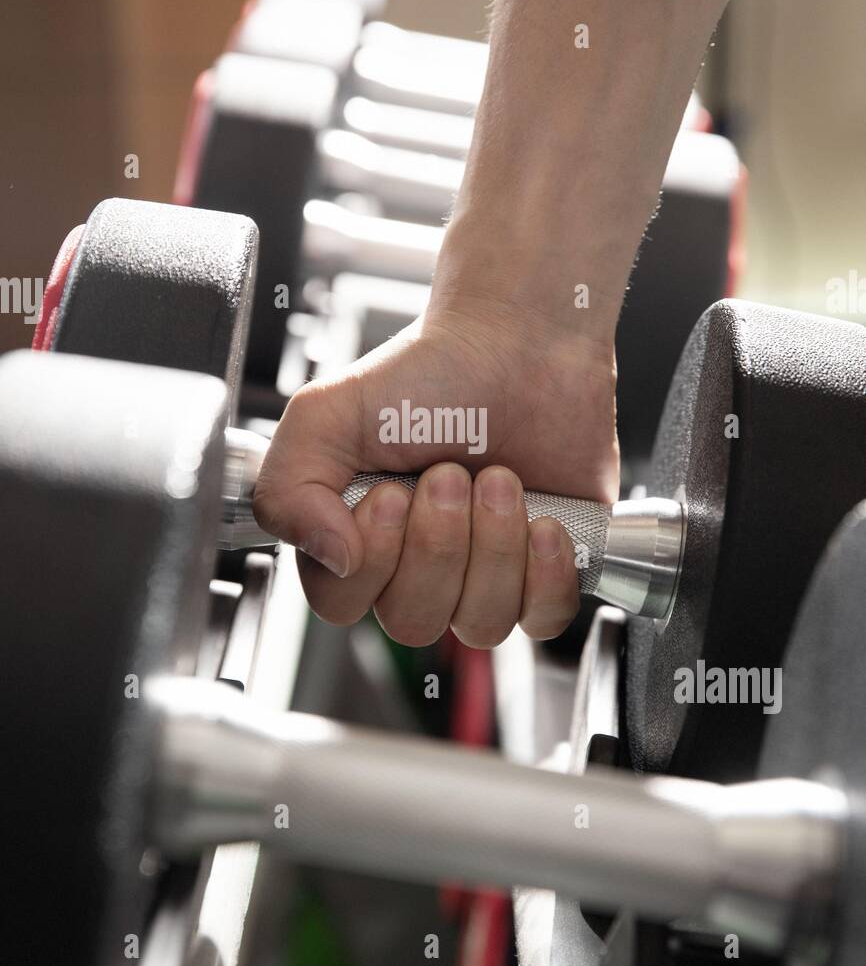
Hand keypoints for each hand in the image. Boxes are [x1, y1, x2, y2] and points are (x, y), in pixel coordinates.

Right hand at [253, 298, 618, 646]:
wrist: (521, 342)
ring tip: (500, 479)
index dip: (372, 557)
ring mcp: (482, 573)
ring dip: (493, 547)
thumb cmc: (430, 374)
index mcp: (355, 537)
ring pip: (479, 623)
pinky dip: (545, 572)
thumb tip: (332, 559)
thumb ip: (289, 488)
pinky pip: (543, 618)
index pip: (342, 601)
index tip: (390, 491)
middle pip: (413, 620)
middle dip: (438, 543)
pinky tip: (544, 521)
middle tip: (452, 473)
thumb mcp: (327, 413)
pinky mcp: (545, 570)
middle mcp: (417, 565)